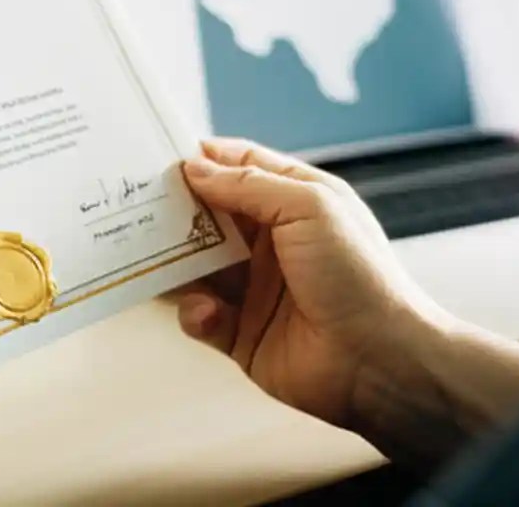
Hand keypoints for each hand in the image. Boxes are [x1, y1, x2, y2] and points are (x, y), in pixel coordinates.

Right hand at [179, 139, 518, 469]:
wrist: (380, 362)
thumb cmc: (359, 276)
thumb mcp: (308, 207)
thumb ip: (247, 184)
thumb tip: (195, 168)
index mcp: (295, 202)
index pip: (240, 168)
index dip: (203, 159)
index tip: (160, 156)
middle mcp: (272, 242)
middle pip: (208, 215)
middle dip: (175, 209)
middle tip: (139, 205)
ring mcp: (255, 288)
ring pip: (195, 265)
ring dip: (173, 262)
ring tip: (151, 255)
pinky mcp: (242, 333)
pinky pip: (200, 315)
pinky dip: (195, 311)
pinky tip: (206, 311)